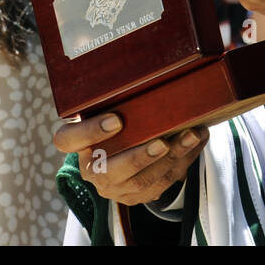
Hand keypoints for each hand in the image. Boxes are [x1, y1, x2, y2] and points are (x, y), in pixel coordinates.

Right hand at [52, 113, 207, 207]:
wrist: (115, 157)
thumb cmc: (112, 125)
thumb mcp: (104, 110)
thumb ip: (111, 98)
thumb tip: (141, 69)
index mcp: (77, 144)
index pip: (68, 140)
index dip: (90, 131)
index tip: (116, 120)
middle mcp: (91, 170)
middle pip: (110, 170)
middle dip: (141, 157)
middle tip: (163, 142)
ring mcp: (114, 187)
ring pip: (143, 181)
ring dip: (172, 158)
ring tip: (192, 135)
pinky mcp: (136, 196)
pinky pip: (162, 183)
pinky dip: (184, 161)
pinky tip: (196, 141)